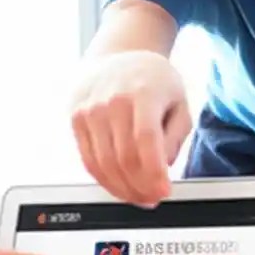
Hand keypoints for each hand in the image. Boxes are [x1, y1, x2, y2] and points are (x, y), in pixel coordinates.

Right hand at [71, 51, 192, 206]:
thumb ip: (175, 137)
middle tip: (152, 198)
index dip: (154, 173)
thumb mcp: (179, 102)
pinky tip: (118, 184)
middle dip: (140, 187)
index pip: (145, 141)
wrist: (119, 55)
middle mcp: (112, 101)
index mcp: (142, 93)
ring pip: (103, 164)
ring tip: (137, 196)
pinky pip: (88, 160)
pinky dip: (104, 179)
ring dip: (122, 188)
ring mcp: (90, 110)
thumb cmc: (151, 80)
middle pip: (123, 158)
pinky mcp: (76, 119)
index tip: (163, 191)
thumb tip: (161, 168)